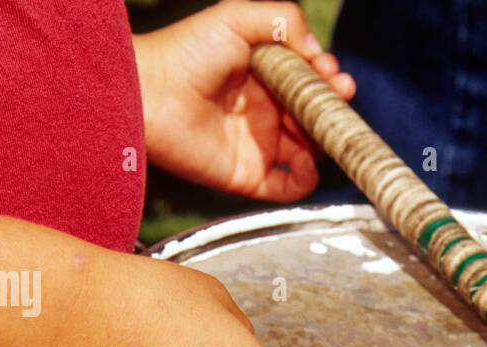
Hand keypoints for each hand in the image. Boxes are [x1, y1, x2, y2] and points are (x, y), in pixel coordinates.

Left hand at [133, 0, 355, 200]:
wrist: (147, 94)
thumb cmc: (185, 52)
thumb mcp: (236, 18)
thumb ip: (283, 20)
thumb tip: (319, 51)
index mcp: (265, 76)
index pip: (310, 83)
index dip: (328, 81)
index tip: (334, 76)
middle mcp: (264, 112)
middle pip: (315, 118)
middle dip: (333, 110)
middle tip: (339, 100)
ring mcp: (258, 145)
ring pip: (310, 151)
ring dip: (325, 142)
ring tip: (321, 128)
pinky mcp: (249, 176)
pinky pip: (290, 186)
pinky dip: (308, 179)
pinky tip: (306, 159)